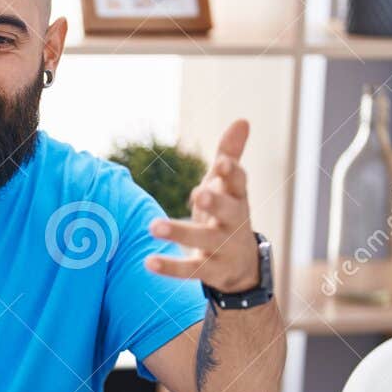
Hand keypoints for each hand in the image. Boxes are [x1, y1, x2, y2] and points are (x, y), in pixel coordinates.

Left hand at [145, 118, 259, 292]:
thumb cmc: (227, 215)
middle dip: (214, 202)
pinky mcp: (211, 271)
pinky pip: (190, 270)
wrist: (243, 266)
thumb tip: (242, 120)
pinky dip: (170, 267)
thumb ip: (231, 156)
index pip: (239, 183)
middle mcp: (234, 223)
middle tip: (198, 193)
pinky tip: (148, 261)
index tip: (221, 163)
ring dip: (179, 232)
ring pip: (204, 240)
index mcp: (238, 199)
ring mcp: (224, 248)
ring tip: (153, 225)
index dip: (232, 173)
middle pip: (229, 211)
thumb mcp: (228, 187)